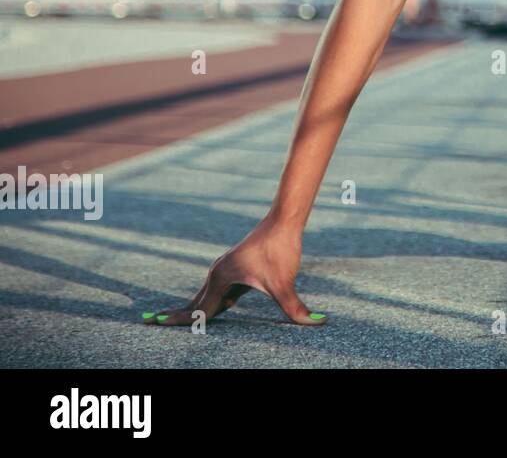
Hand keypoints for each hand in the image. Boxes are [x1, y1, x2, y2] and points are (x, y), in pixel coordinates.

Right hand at [142, 217, 325, 326]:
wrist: (284, 220)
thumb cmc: (281, 249)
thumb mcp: (284, 283)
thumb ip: (294, 307)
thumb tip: (317, 322)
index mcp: (221, 279)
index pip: (196, 308)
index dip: (177, 319)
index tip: (153, 323)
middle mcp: (218, 273)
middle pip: (194, 301)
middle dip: (175, 314)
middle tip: (150, 322)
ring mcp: (226, 269)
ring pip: (206, 295)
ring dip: (192, 308)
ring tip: (172, 319)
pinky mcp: (237, 267)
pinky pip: (219, 290)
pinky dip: (211, 301)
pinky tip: (217, 309)